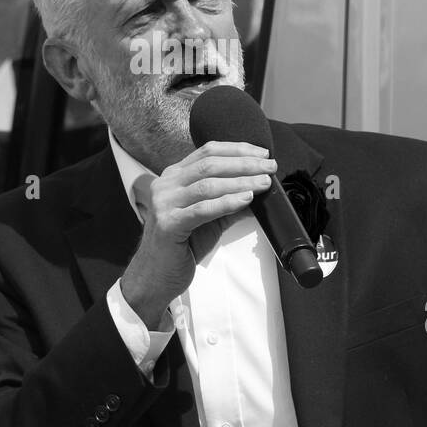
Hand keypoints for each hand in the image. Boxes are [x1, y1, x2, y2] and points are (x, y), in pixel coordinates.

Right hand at [120, 141, 276, 326]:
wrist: (156, 276)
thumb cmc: (182, 245)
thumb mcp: (211, 218)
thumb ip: (232, 202)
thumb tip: (260, 190)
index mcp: (174, 177)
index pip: (207, 152)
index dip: (237, 150)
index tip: (262, 154)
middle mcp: (166, 185)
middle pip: (209, 165)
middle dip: (244, 164)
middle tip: (269, 167)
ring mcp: (164, 203)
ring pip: (207, 184)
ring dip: (240, 182)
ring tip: (263, 183)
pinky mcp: (168, 224)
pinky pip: (202, 209)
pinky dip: (226, 202)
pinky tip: (245, 199)